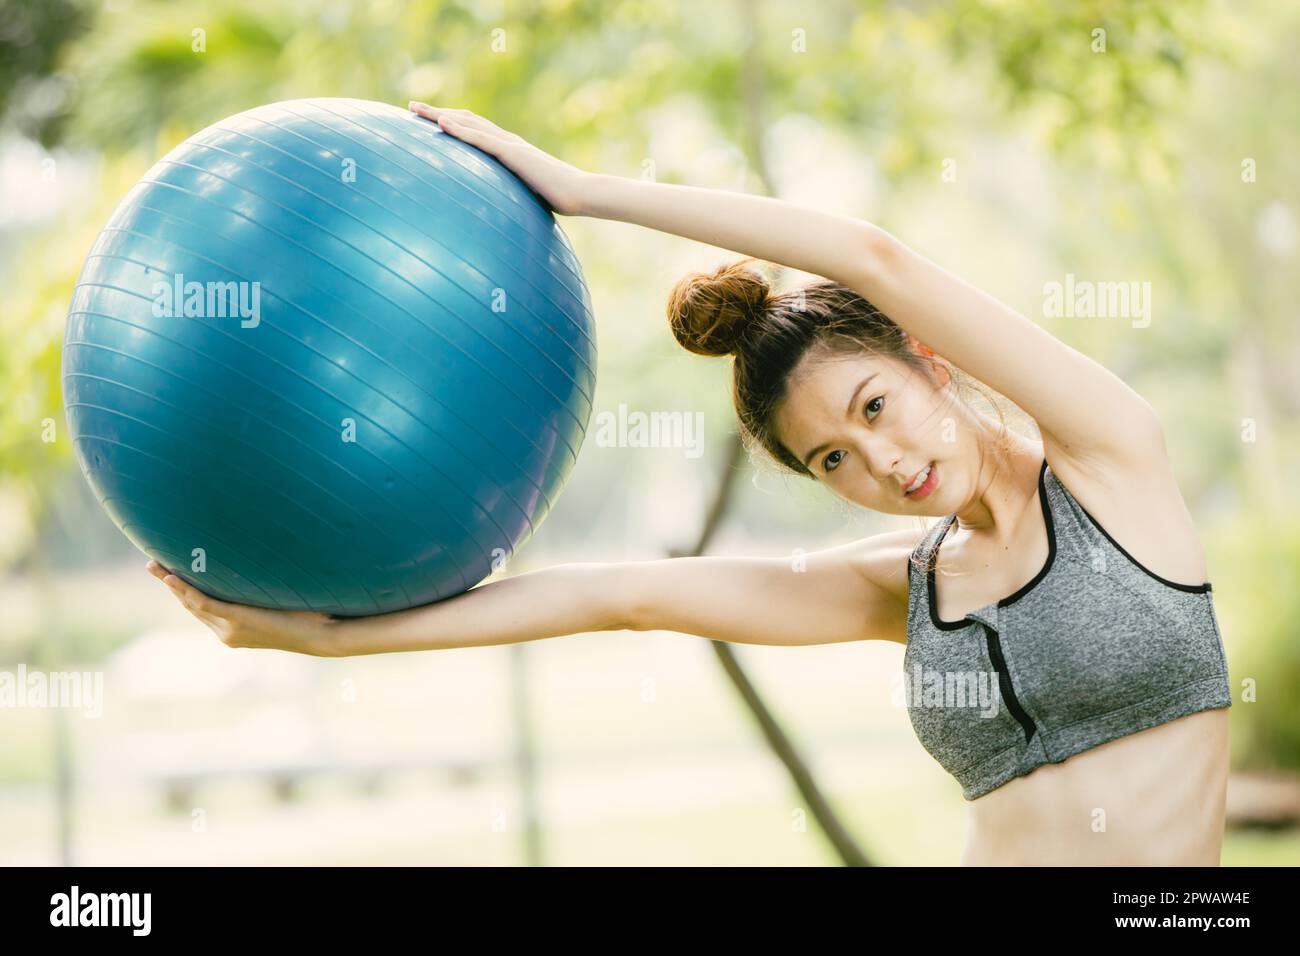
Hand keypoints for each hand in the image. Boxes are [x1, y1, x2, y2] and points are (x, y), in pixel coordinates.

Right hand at [146, 560, 343, 656]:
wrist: (321, 635)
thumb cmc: (310, 616)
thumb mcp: (281, 601)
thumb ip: (267, 587)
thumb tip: (267, 558)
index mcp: (235, 629)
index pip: (202, 609)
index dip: (184, 592)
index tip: (170, 574)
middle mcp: (228, 632)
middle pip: (190, 605)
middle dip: (170, 585)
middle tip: (152, 564)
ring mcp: (230, 629)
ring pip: (192, 603)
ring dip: (171, 584)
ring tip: (154, 565)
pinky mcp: (237, 621)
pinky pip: (204, 604)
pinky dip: (186, 590)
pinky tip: (172, 577)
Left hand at [407, 102, 590, 215]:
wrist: (581, 193)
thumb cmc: (560, 199)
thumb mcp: (528, 197)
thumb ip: (511, 197)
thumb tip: (501, 214)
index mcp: (509, 151)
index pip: (474, 131)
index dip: (451, 124)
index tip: (428, 122)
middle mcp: (507, 141)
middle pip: (465, 121)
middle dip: (436, 113)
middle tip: (410, 108)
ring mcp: (510, 145)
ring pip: (468, 124)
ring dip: (440, 115)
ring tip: (415, 109)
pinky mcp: (514, 153)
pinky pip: (481, 139)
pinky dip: (460, 130)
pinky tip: (441, 123)